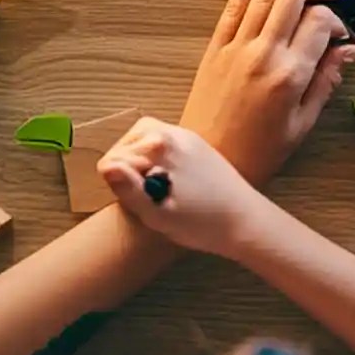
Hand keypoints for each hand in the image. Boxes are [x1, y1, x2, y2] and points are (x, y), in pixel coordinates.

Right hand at [98, 117, 272, 257]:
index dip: (117, 184)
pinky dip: (157, 158)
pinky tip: (167, 182)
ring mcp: (186, 136)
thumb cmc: (202, 223)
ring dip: (140, 162)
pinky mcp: (197, 144)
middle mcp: (172, 132)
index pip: (112, 161)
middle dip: (126, 168)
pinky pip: (162, 143)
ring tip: (151, 189)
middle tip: (141, 196)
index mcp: (159, 146)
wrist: (246, 221)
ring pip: (142, 141)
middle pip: (125, 145)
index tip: (134, 201)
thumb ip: (128, 189)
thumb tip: (107, 167)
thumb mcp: (157, 215)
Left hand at [180, 0, 354, 185]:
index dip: (336, 20)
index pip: (320, 24)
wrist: (208, 161)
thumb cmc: (257, 152)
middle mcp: (262, 55)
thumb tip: (346, 51)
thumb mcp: (302, 124)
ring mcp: (236, 47)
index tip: (339, 31)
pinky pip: (235, 5)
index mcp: (289, 76)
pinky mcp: (216, 47)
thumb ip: (325, 82)